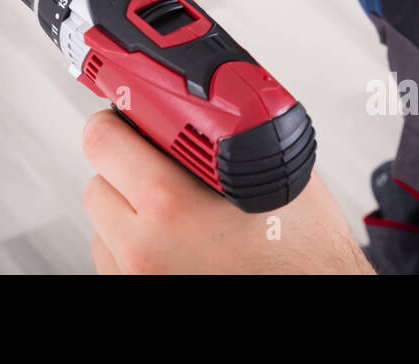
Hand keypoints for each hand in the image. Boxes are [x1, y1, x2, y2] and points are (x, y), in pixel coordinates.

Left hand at [82, 108, 375, 273]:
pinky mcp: (135, 296)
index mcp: (171, 206)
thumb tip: (221, 108)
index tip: (132, 113)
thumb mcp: (279, 181)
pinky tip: (174, 243)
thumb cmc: (306, 261)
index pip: (104, 140)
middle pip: (98, 180)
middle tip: (159, 161)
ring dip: (128, 210)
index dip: (120, 118)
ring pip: (103, 224)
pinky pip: (115, 260)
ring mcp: (136, 277)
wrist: (320, 312)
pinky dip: (134, 246)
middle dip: (125, 165)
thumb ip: (238, 140)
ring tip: (176, 212)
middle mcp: (143, 247)